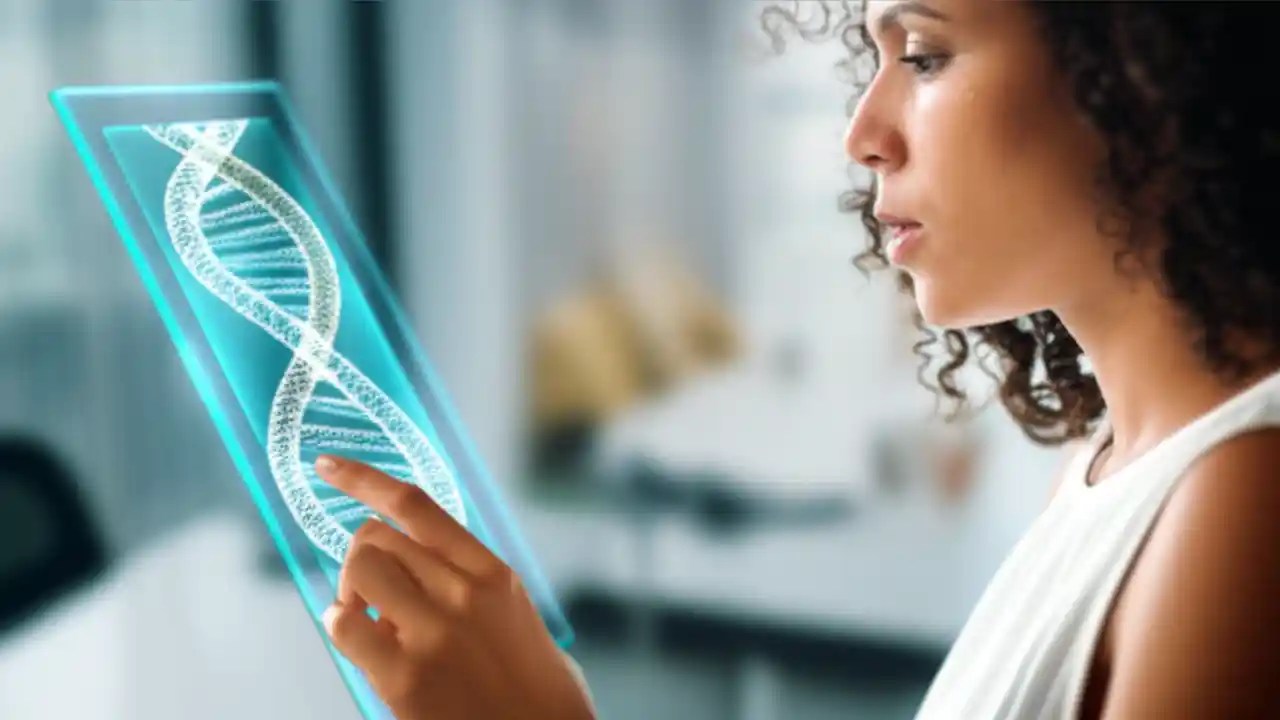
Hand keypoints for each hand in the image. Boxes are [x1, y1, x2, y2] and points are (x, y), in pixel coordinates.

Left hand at [312, 455, 593, 719]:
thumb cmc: (535, 685)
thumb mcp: (513, 612)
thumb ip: (470, 580)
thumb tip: (423, 562)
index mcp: (491, 572)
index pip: (415, 504)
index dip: (363, 478)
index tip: (328, 465)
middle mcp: (461, 593)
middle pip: (377, 536)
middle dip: (361, 558)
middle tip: (370, 593)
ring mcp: (431, 634)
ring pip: (359, 571)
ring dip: (351, 591)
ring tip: (370, 619)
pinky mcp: (404, 678)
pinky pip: (345, 626)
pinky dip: (341, 626)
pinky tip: (362, 643)